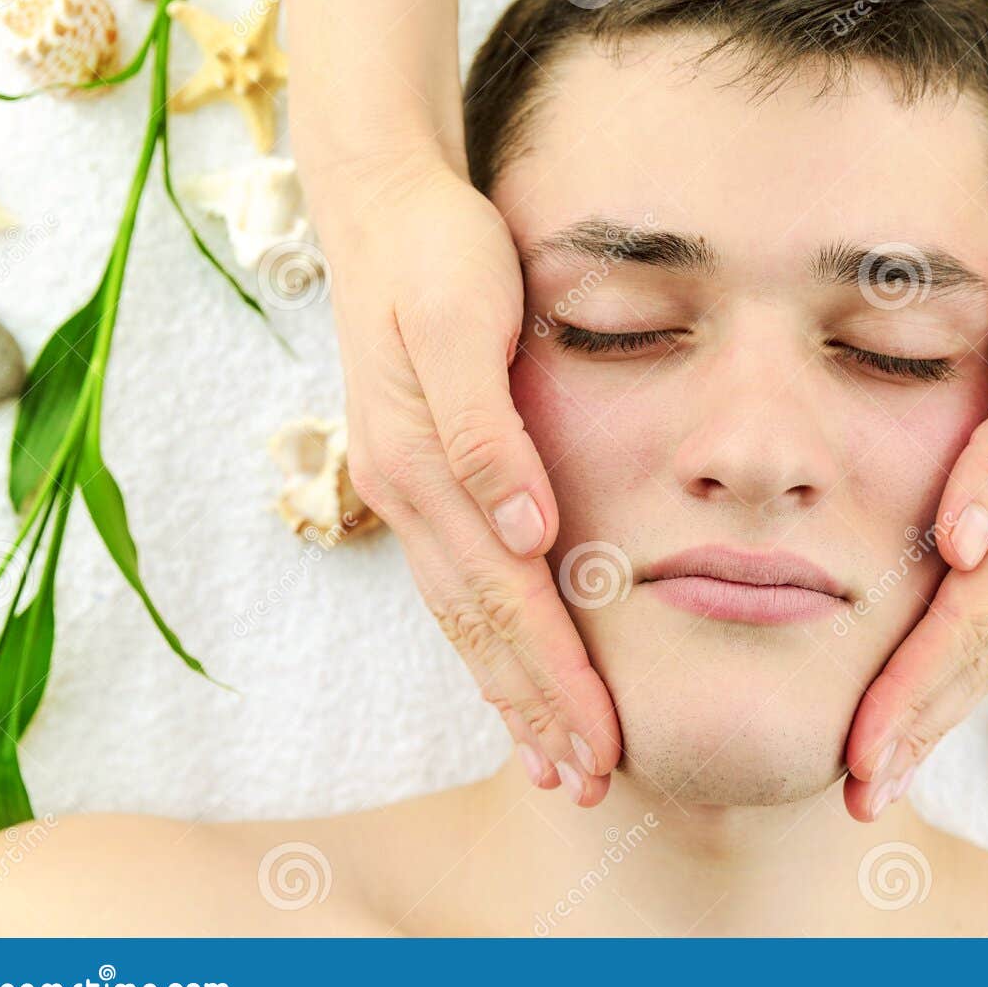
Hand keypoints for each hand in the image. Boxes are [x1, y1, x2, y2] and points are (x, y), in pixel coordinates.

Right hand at [319, 156, 619, 805]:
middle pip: (480, 629)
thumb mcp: (467, 320)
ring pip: (464, 617)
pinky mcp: (418, 475)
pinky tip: (509, 668)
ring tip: (550, 757)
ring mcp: (406, 489)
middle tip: (586, 781)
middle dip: (534, 712)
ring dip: (508, 693)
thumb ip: (488, 430)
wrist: (385, 205)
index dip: (554, 678)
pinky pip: (455, 580)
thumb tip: (526, 532)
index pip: (505, 601)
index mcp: (425, 468)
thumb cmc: (440, 253)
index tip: (602, 745)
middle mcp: (410, 493)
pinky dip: (486, 641)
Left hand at [843, 226, 987, 819]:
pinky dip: (950, 667)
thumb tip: (958, 546)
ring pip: (987, 648)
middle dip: (917, 730)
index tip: (863, 753)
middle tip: (858, 800)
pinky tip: (919, 695)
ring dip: (932, 715)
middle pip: (981, 656)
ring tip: (879, 773)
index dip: (914, 690)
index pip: (973, 621)